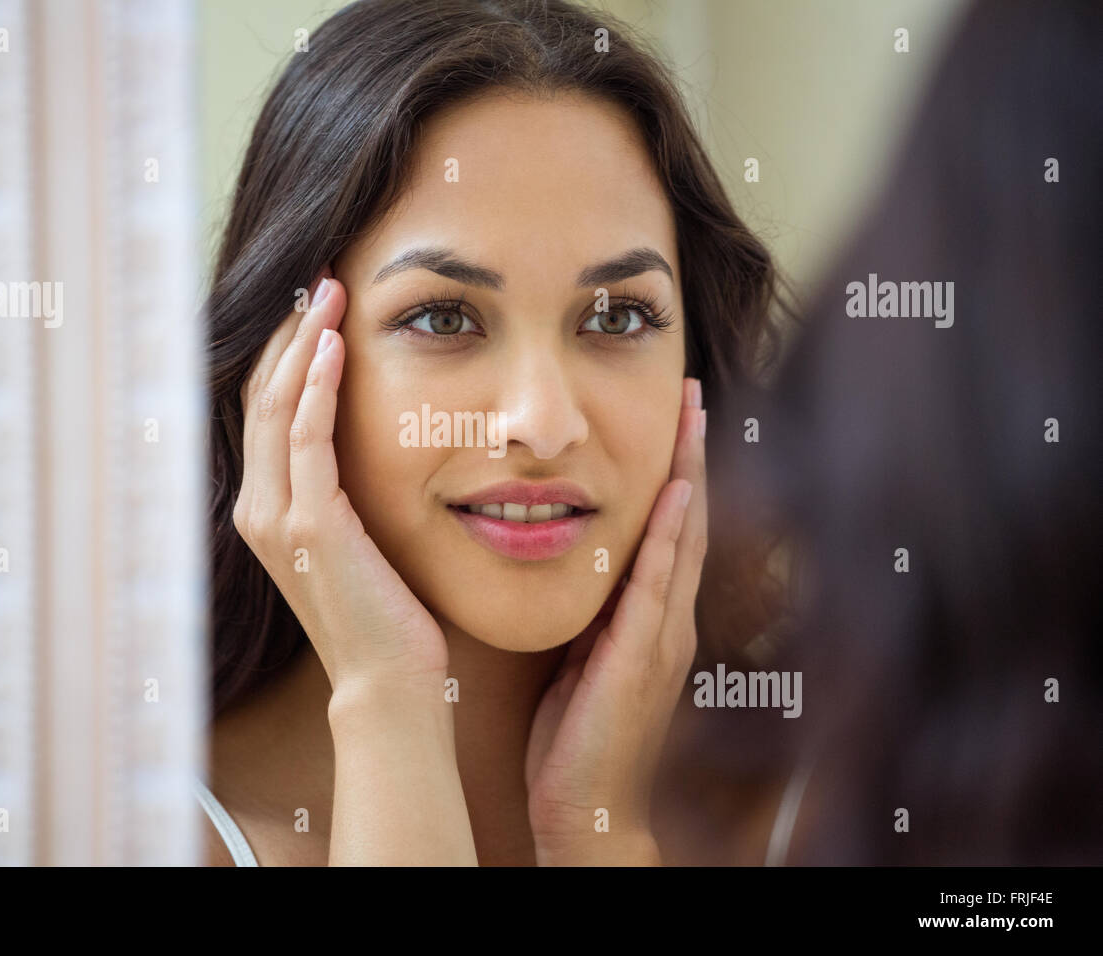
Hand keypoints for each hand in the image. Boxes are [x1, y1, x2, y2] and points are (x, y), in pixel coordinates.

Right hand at [232, 265, 448, 693]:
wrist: (389, 679)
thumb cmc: (383, 609)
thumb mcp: (356, 536)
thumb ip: (341, 487)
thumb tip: (359, 436)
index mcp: (265, 509)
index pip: (264, 410)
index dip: (284, 353)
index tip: (315, 305)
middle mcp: (256, 508)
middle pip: (260, 396)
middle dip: (288, 333)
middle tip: (319, 280)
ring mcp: (275, 518)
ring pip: (275, 406)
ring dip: (301, 344)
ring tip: (327, 293)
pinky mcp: (309, 526)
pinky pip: (306, 438)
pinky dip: (316, 387)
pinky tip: (334, 345)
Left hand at [524, 377, 707, 864]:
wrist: (587, 810)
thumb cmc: (577, 739)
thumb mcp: (581, 660)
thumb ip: (590, 615)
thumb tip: (573, 567)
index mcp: (651, 619)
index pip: (667, 530)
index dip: (675, 471)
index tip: (672, 417)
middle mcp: (668, 620)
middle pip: (686, 521)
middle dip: (691, 455)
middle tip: (691, 393)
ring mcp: (662, 638)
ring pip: (680, 540)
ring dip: (688, 476)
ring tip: (691, 418)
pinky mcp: (640, 658)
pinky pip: (656, 586)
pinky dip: (669, 539)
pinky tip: (675, 497)